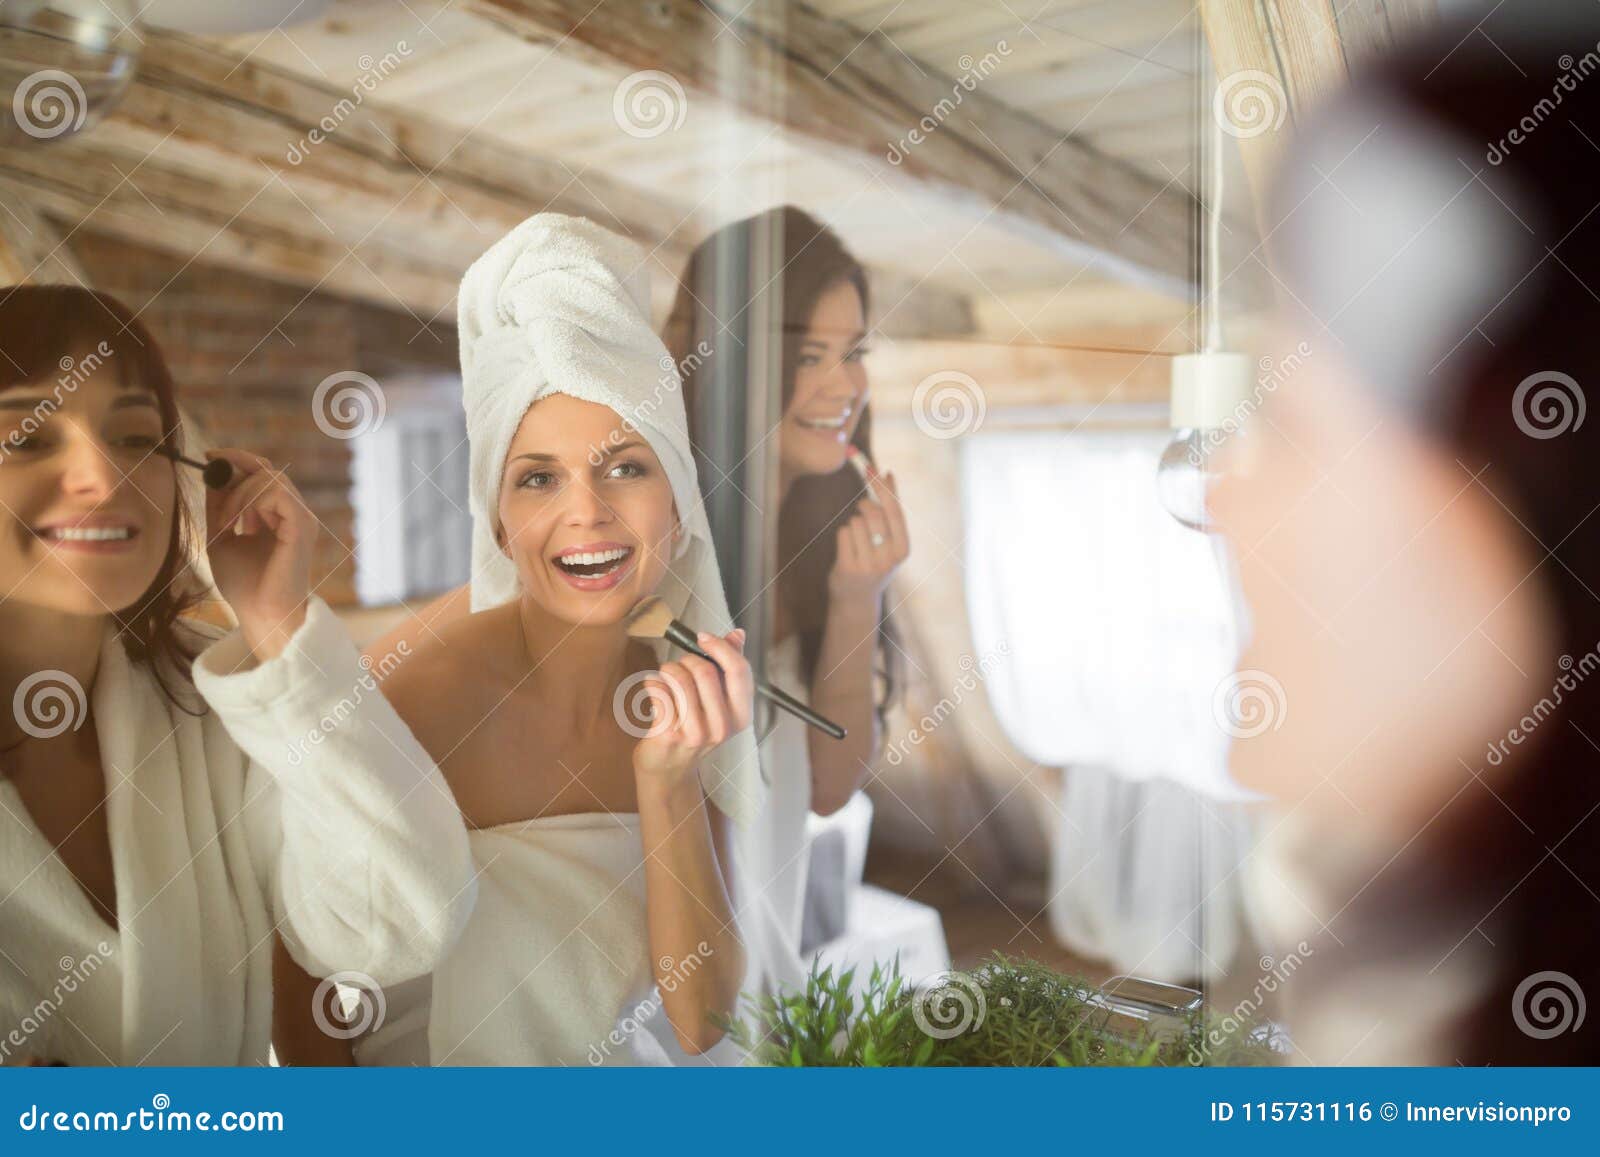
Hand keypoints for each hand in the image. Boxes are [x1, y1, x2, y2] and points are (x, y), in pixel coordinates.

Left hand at [203, 449, 316, 660]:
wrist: (261, 615)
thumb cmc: (244, 585)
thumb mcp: (222, 537)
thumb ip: (220, 507)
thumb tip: (213, 474)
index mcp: (278, 516)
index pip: (262, 474)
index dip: (237, 461)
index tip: (208, 457)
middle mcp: (293, 514)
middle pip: (267, 468)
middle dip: (235, 467)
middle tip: (210, 476)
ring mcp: (301, 519)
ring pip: (271, 477)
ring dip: (238, 493)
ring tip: (224, 521)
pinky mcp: (302, 525)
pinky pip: (277, 493)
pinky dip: (250, 501)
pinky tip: (238, 524)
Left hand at [632, 630, 752, 789]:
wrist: (669, 769)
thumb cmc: (694, 728)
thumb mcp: (718, 704)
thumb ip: (728, 668)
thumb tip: (738, 634)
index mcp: (741, 716)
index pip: (739, 670)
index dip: (719, 646)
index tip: (702, 637)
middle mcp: (722, 727)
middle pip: (705, 671)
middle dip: (686, 660)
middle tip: (678, 667)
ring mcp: (696, 733)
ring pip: (679, 678)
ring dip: (668, 670)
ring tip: (665, 678)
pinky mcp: (669, 734)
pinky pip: (659, 690)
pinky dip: (653, 683)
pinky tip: (654, 690)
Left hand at [828, 467, 908, 601]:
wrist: (858, 600)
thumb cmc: (875, 562)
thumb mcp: (889, 541)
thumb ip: (890, 512)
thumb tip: (888, 473)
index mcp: (903, 549)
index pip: (894, 511)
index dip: (883, 487)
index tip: (874, 467)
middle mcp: (889, 558)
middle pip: (873, 513)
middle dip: (865, 504)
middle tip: (862, 507)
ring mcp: (868, 564)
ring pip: (856, 522)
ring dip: (853, 524)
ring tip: (857, 541)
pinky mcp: (849, 568)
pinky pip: (843, 533)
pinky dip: (844, 535)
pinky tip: (848, 550)